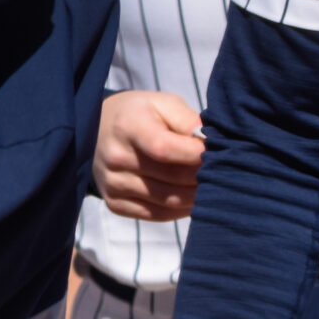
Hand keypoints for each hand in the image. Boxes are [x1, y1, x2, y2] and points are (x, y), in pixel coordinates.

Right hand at [96, 90, 204, 220]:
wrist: (97, 129)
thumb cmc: (140, 114)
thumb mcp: (163, 104)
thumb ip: (188, 120)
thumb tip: (213, 144)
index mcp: (128, 126)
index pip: (165, 149)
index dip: (197, 155)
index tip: (217, 152)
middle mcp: (115, 157)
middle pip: (173, 178)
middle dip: (205, 176)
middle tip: (222, 171)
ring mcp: (112, 183)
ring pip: (168, 200)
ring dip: (196, 196)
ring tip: (210, 185)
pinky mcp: (114, 202)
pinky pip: (157, 214)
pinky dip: (179, 209)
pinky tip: (189, 197)